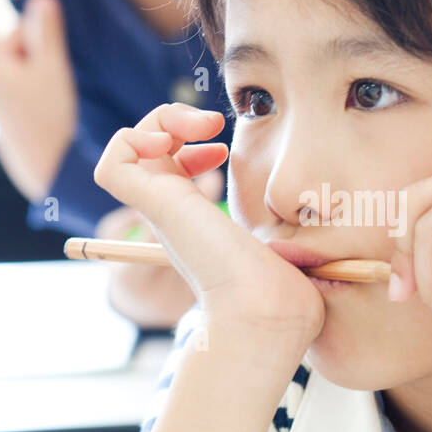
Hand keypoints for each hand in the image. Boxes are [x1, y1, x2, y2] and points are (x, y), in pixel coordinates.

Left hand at [0, 0, 76, 201]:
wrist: (46, 171)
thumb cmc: (49, 121)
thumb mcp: (53, 72)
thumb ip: (45, 34)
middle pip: (9, 40)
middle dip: (34, 43)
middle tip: (55, 69)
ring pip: (19, 62)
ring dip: (40, 66)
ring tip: (56, 94)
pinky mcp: (8, 109)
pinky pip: (24, 80)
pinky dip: (39, 81)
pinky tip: (51, 104)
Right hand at [92, 103, 324, 345]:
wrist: (268, 311)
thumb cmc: (284, 290)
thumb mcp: (282, 247)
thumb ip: (285, 237)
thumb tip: (317, 231)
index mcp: (196, 222)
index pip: (170, 168)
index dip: (190, 145)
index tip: (223, 150)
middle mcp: (174, 215)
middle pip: (147, 150)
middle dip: (174, 120)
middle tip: (211, 125)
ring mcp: (161, 210)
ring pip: (126, 147)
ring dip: (158, 120)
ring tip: (197, 125)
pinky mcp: (154, 206)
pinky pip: (113, 162)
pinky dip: (134, 139)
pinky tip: (170, 142)